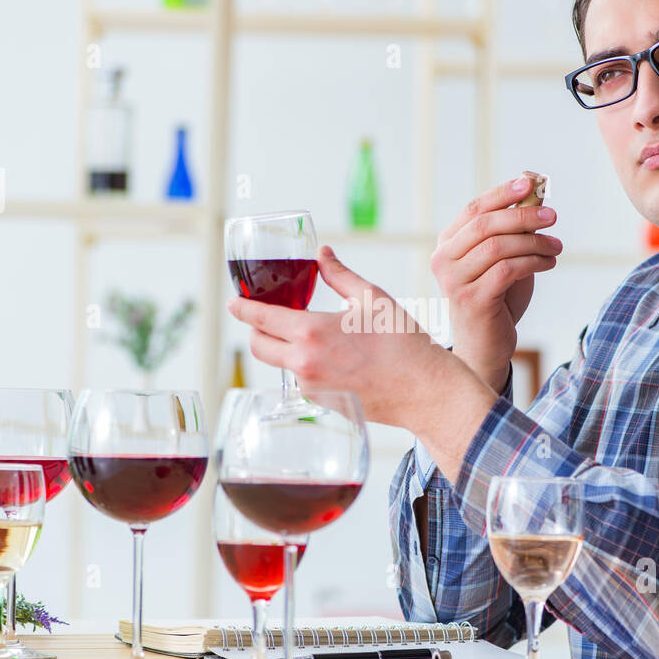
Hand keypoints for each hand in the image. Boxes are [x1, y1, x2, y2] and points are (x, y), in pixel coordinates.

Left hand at [227, 246, 483, 429]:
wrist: (423, 390)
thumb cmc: (403, 343)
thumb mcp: (371, 298)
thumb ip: (339, 274)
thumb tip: (321, 254)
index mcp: (311, 332)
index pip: (260, 319)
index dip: (242, 308)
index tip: (234, 302)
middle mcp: (304, 363)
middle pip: (258, 346)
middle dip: (257, 330)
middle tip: (270, 318)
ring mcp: (311, 388)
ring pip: (279, 365)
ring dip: (285, 349)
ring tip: (313, 337)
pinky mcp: (322, 404)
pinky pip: (300, 382)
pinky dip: (305, 367)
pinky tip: (331, 358)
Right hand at [430, 175, 560, 392]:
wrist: (486, 345)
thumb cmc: (497, 298)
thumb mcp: (504, 258)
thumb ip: (513, 230)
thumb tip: (535, 193)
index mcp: (447, 245)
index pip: (474, 210)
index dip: (502, 194)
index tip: (530, 182)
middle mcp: (443, 260)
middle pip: (484, 225)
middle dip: (523, 216)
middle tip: (552, 217)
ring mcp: (454, 281)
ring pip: (498, 247)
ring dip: (534, 242)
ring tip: (556, 247)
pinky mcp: (471, 300)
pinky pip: (507, 270)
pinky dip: (533, 262)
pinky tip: (549, 263)